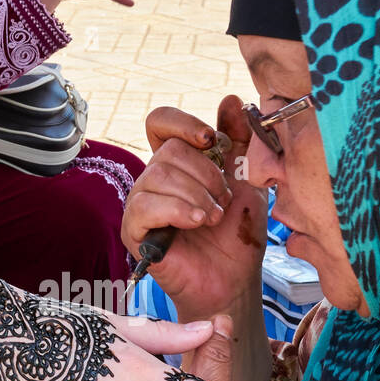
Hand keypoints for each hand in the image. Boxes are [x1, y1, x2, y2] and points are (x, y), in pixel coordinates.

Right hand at [122, 96, 267, 319]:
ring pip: (158, 175)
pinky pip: (145, 206)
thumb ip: (238, 140)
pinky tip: (196, 222)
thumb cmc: (237, 234)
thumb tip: (230, 99)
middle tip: (223, 201)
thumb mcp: (246, 180)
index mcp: (177, 164)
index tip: (210, 140)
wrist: (233, 280)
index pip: (160, 123)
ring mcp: (141, 205)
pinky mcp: (134, 231)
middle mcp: (154, 180)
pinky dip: (176, 210)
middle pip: (167, 151)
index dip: (182, 123)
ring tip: (213, 218)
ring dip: (195, 196)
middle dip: (204, 174)